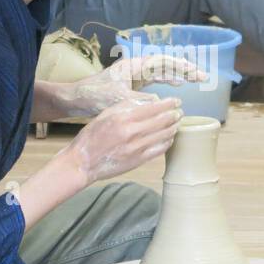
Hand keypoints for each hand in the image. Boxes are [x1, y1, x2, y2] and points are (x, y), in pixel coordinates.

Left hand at [61, 55, 204, 117]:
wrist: (76, 99)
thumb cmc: (94, 96)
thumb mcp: (120, 100)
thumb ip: (141, 101)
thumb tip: (160, 103)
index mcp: (133, 65)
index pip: (162, 61)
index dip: (180, 67)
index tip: (195, 74)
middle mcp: (136, 67)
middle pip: (165, 64)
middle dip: (184, 69)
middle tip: (203, 76)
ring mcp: (135, 74)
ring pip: (161, 71)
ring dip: (178, 75)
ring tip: (196, 80)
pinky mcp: (132, 84)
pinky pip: (155, 80)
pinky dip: (167, 82)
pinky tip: (177, 86)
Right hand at [63, 97, 183, 185]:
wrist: (83, 162)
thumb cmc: (92, 136)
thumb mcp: (105, 114)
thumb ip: (126, 106)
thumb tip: (148, 101)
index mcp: (123, 117)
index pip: (153, 107)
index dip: (168, 104)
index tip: (176, 101)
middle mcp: (131, 132)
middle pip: (162, 121)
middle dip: (175, 115)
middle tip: (180, 112)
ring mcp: (136, 148)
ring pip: (164, 135)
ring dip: (173, 127)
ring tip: (177, 123)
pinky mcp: (138, 160)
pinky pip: (159, 149)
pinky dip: (167, 142)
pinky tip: (169, 137)